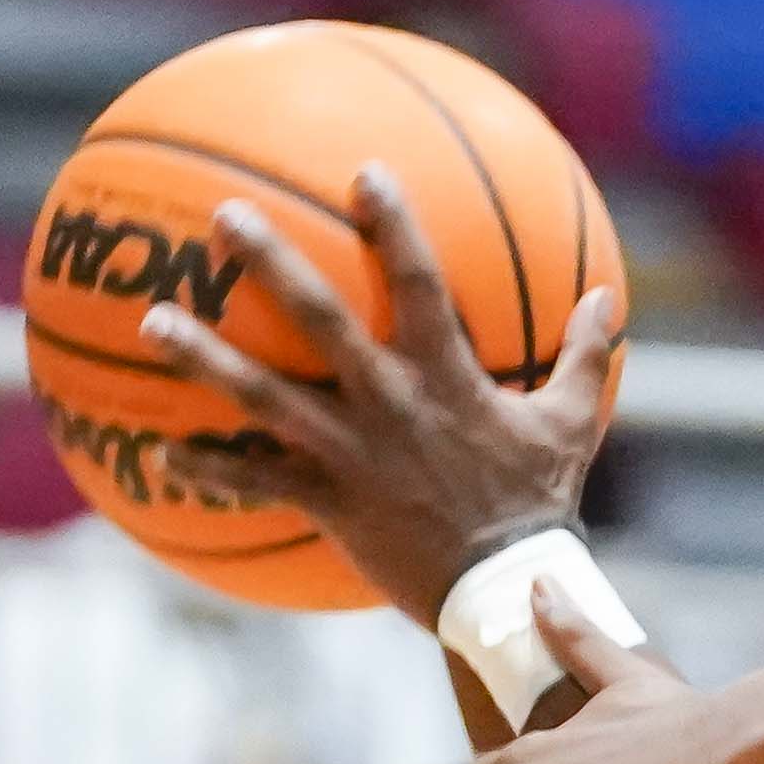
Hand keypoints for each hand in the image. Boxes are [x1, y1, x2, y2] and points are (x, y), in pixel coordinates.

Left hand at [142, 162, 621, 627]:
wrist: (506, 591)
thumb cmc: (538, 502)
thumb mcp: (574, 423)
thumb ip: (586, 355)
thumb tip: (610, 296)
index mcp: (449, 378)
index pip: (419, 284)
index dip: (394, 226)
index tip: (364, 173)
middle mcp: (391, 405)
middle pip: (321, 323)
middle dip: (272, 265)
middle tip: (224, 217)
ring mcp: (352, 453)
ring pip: (266, 397)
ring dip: (206, 358)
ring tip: (153, 321)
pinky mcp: (329, 501)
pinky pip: (258, 482)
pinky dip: (210, 469)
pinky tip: (162, 453)